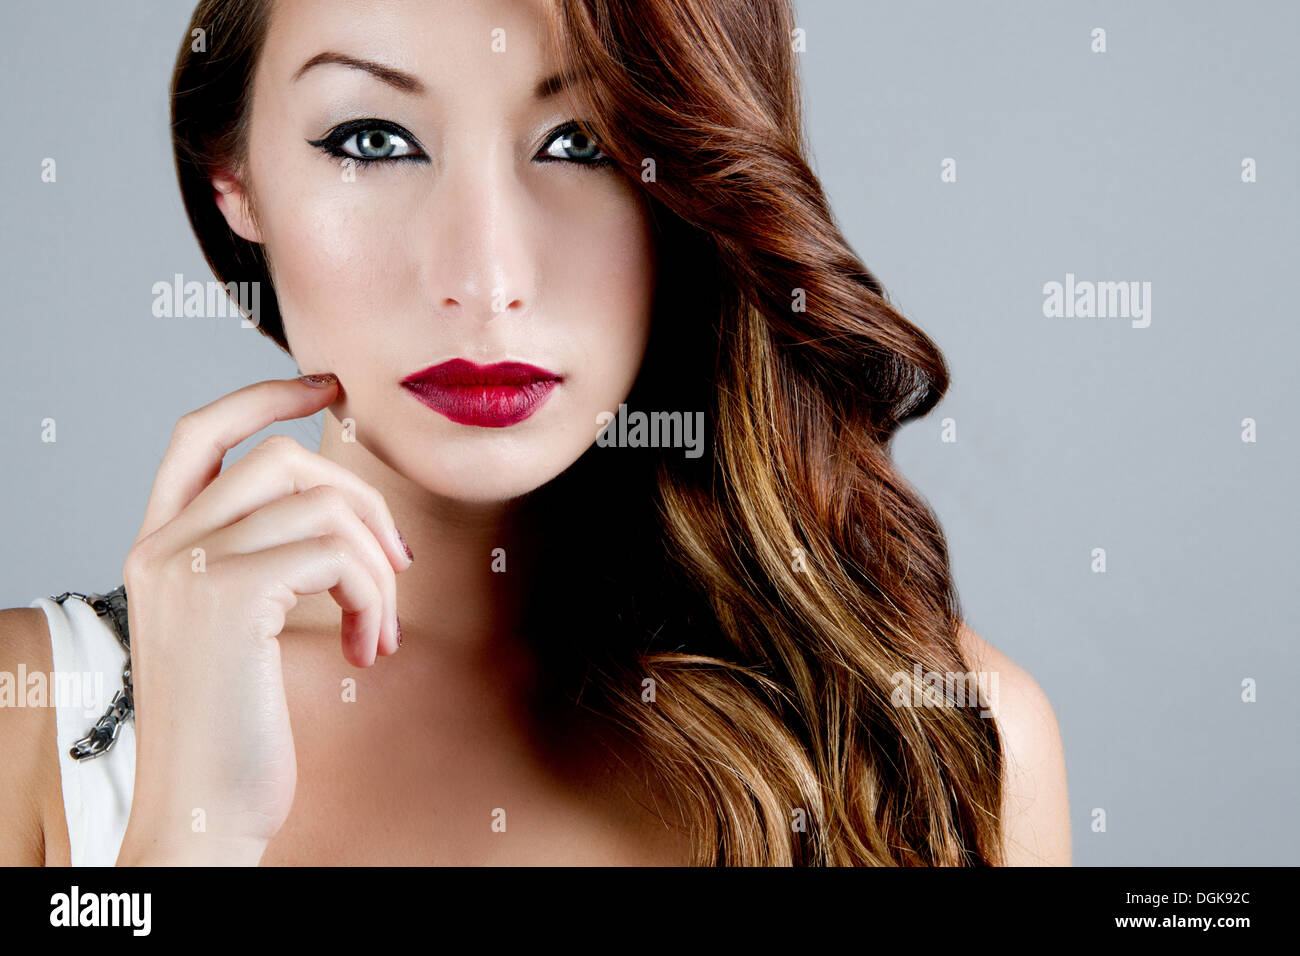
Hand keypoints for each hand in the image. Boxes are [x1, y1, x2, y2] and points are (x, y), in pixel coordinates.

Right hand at [114, 375, 412, 864]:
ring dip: (377, 567)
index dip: (264, 395)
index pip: (200, 433)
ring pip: (322, 504)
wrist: (203, 813)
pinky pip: (336, 553)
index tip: (328, 387)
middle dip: (362, 501)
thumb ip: (265, 560)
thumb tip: (347, 510)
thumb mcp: (241, 628)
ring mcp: (191, 567)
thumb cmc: (234, 729)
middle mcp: (164, 546)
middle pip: (284, 459)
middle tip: (399, 563)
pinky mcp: (230, 598)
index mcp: (160, 546)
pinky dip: (373, 597)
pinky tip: (365, 651)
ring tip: (378, 630)